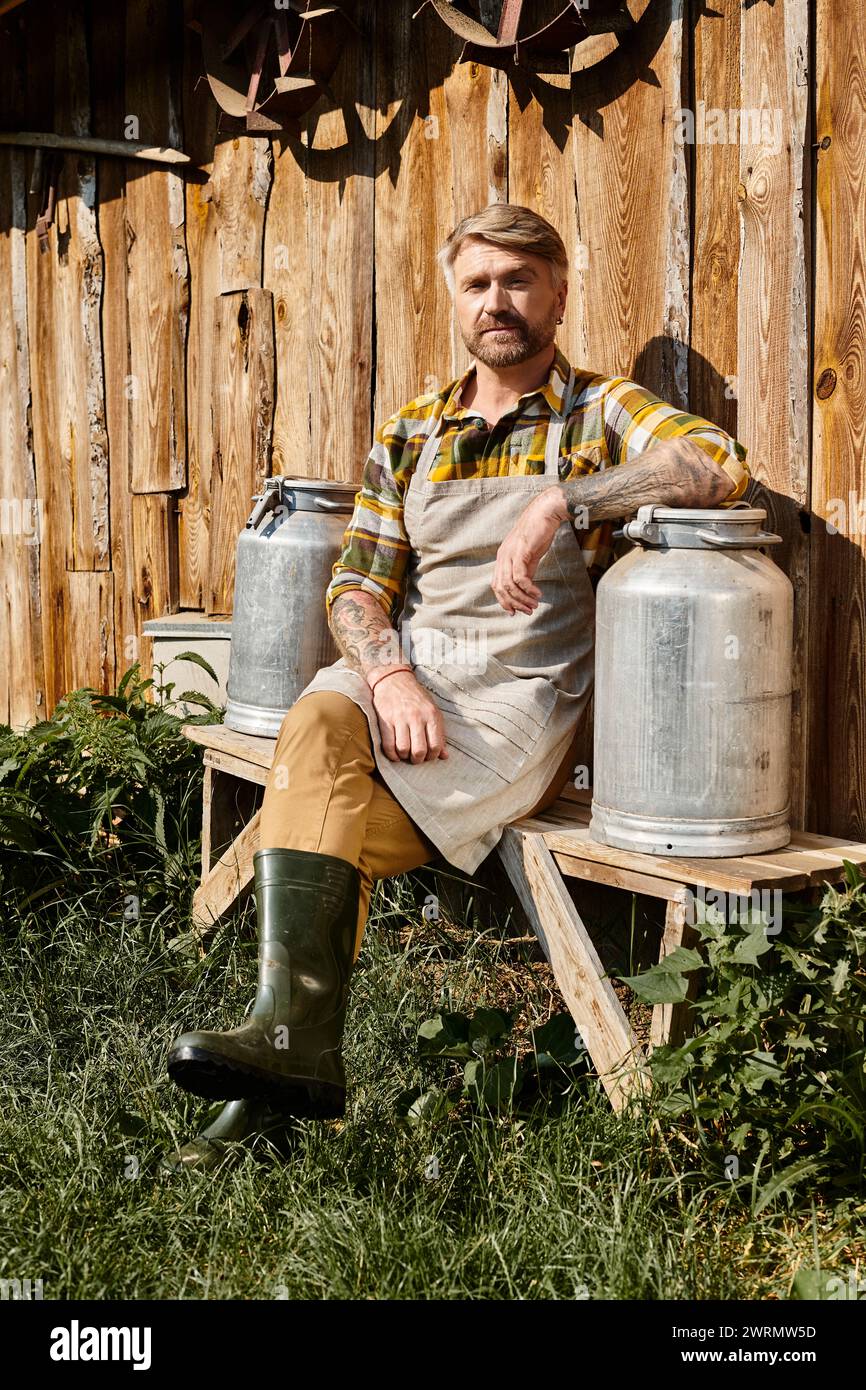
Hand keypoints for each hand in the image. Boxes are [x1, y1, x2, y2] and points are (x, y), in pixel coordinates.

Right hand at [370, 670, 449, 762]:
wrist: (394, 679)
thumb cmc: (416, 697)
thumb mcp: (432, 711)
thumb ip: (439, 733)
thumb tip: (444, 756)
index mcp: (431, 715)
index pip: (436, 745)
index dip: (432, 756)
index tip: (428, 755)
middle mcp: (416, 717)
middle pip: (419, 751)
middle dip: (418, 759)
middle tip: (416, 758)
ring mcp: (399, 718)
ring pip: (403, 749)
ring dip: (404, 757)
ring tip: (405, 754)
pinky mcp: (385, 720)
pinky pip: (388, 745)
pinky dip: (391, 755)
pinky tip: (395, 754)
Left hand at [492, 489, 565, 613]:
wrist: (546, 513)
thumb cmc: (539, 533)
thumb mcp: (530, 556)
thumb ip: (526, 571)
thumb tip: (526, 588)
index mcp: (503, 558)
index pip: (496, 585)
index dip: (504, 601)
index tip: (515, 611)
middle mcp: (503, 556)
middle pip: (501, 588)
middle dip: (514, 603)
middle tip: (527, 611)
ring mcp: (510, 554)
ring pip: (510, 585)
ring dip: (522, 598)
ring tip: (534, 605)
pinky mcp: (521, 552)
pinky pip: (520, 577)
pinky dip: (528, 589)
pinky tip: (538, 594)